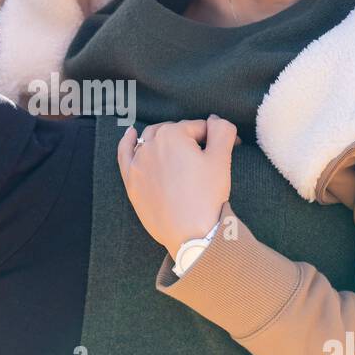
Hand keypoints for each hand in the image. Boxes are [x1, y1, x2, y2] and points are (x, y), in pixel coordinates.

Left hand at [117, 115, 239, 258]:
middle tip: (208, 154)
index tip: (229, 147)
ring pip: (150, 140)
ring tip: (180, 147)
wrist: (190, 233)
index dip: (216, 137)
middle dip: (191, 138)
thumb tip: (216, 120)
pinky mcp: (131, 181)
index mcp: (173, 134)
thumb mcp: (221, 159)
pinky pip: (125, 154)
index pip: (198, 128)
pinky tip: (131, 134)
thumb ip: (221, 131)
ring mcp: (138, 163)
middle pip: (174, 131)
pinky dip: (127, 142)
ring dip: (165, 139)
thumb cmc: (206, 196)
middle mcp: (150, 144)